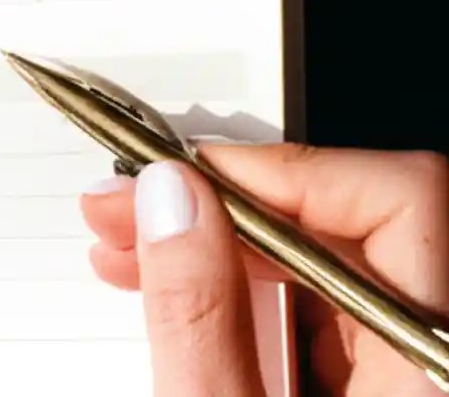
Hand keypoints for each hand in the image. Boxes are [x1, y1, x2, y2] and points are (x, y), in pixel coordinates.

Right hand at [80, 143, 447, 396]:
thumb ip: (201, 319)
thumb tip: (171, 201)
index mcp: (431, 361)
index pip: (398, 199)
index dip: (280, 170)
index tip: (184, 173)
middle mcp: (436, 355)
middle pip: (354, 224)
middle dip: (226, 207)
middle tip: (127, 208)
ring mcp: (413, 371)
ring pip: (330, 265)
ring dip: (223, 246)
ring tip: (128, 251)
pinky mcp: (379, 386)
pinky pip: (322, 312)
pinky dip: (245, 295)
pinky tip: (174, 294)